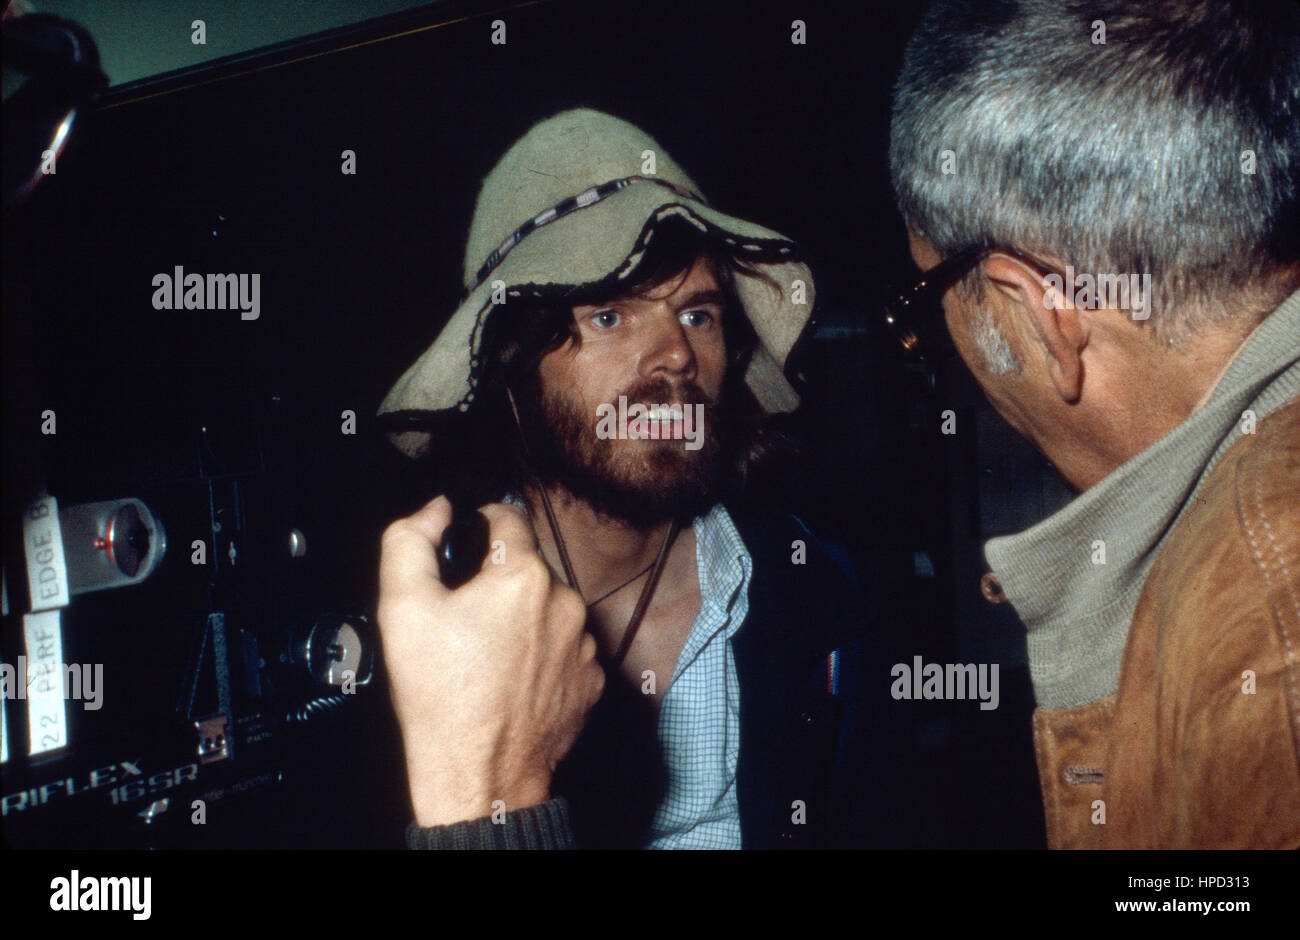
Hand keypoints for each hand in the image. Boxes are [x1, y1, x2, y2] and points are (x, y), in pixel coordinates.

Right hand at [377, 496, 601, 825]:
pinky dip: (541, 655)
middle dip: (498, 582)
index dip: (480, 522)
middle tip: (464, 618)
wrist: (480, 775)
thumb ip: (410, 541)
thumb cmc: (442, 698)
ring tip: (486, 656)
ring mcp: (583, 643)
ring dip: (523, 620)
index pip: (509, 517)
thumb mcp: (401, 607)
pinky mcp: (591, 679)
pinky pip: (565, 649)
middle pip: (527, 569)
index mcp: (522, 576)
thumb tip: (435, 509)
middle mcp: (564, 603)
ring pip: (549, 609)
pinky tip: (511, 679)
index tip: (467, 540)